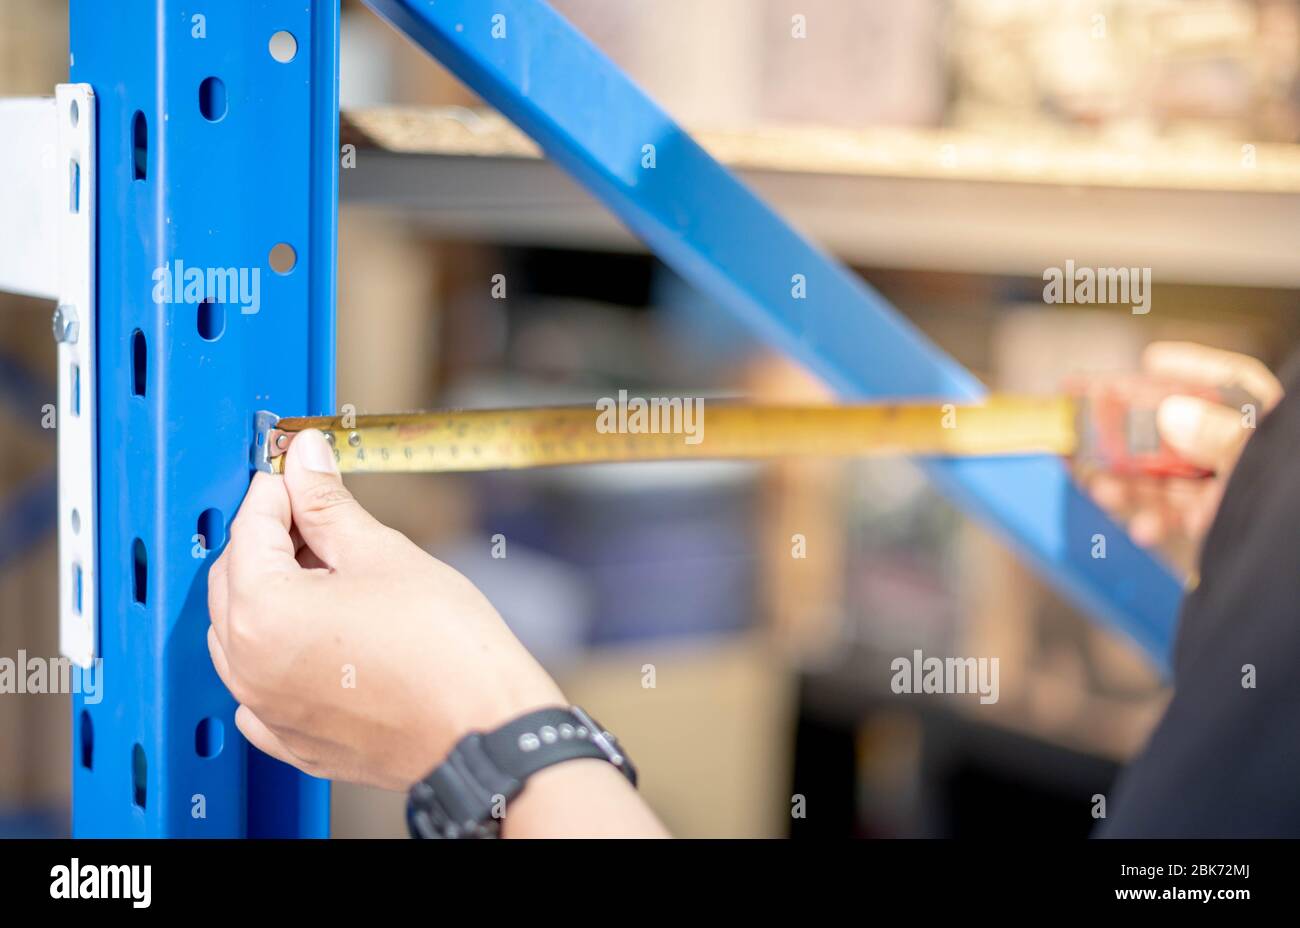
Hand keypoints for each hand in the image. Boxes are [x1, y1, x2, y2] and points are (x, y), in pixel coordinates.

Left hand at [206, 429, 564, 789]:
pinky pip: (258, 688)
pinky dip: (275, 656)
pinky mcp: (292, 740)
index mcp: (263, 611)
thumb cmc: (446, 650)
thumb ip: (329, 504)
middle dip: (272, 538)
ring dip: (271, 594)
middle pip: (234, 577)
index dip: (280, 489)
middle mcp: (248, 666)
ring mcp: (266, 709)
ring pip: (241, 633)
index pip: (249, 526)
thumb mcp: (383, 553)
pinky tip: (319, 637)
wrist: (485, 730)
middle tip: (322, 517)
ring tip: (331, 575)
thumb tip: (306, 461)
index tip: (302, 472)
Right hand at [1086, 342, 1282, 549]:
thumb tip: (1174, 413)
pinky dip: (1149, 520)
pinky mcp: (1218, 530)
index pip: (1234, 383)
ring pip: (1168, 477)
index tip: (1151, 358)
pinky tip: (1140, 528)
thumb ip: (1223, 438)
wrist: (1298, 595)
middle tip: (1084, 419)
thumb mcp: (1261, 466)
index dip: (1192, 367)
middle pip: (1182, 430)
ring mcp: (1232, 495)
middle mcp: (1248, 458)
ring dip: (1127, 482)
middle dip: (1129, 431)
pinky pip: (1174, 518)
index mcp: (1271, 432)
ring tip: (1098, 486)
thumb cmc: (1290, 516)